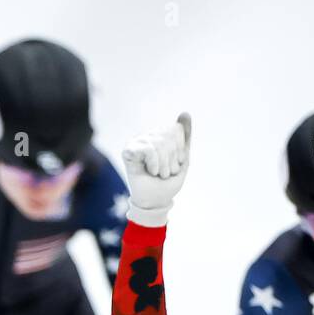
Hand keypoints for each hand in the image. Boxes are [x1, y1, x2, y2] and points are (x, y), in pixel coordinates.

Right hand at [121, 112, 191, 226]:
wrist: (155, 201)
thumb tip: (185, 113)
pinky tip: (150, 171)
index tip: (174, 164)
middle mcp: (147, 135)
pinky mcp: (128, 150)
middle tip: (165, 172)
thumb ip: (185, 136)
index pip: (176, 130)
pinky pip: (148, 149)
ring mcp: (137, 142)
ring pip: (159, 144)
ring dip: (164, 165)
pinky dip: (154, 163)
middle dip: (171, 160)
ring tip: (159, 174)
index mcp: (160, 135)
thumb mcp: (182, 159)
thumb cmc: (167, 182)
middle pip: (168, 137)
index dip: (179, 151)